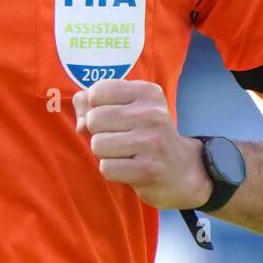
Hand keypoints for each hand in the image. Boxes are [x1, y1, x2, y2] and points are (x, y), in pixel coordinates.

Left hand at [72, 79, 212, 210]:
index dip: (95, 107)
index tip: (112, 117)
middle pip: (94, 119)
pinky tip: (129, 168)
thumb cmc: (147, 135)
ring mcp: (151, 142)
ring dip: (105, 153)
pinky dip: (112, 170)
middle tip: (120, 138)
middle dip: (99, 132)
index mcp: (147, 92)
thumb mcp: (129, 108)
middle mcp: (152, 114)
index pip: (98, 91)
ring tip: (125, 153)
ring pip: (98, 144)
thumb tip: (79, 122)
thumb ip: (93, 102)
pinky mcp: (148, 170)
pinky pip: (106, 168)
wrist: (183, 170)